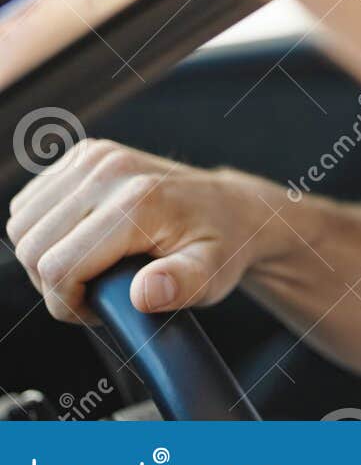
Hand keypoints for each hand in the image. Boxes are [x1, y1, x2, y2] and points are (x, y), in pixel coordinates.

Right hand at [5, 139, 283, 322]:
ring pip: (22, 225)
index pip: (58, 266)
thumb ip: (181, 286)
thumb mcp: (213, 275)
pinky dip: (43, 230)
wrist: (233, 207)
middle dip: (54, 283)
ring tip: (87, 270)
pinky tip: (78, 242)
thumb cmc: (222, 245)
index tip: (97, 311)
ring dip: (43, 257)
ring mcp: (95, 157)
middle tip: (93, 293)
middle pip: (32, 247)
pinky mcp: (86, 154)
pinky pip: (30, 204)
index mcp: (138, 202)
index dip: (67, 303)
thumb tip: (146, 293)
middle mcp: (110, 171)